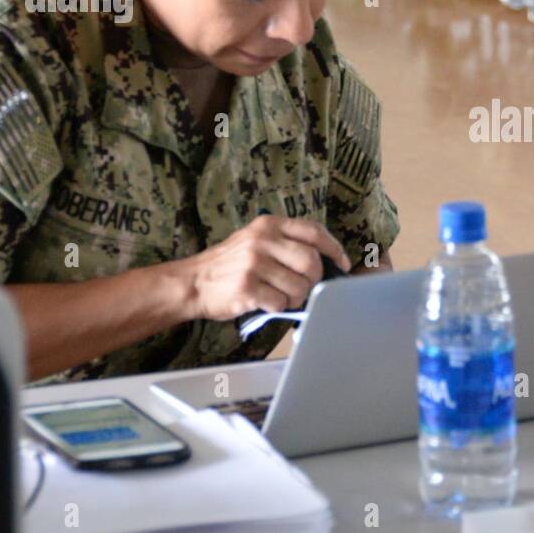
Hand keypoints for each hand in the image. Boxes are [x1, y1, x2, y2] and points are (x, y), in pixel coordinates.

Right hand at [181, 215, 350, 321]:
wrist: (192, 282)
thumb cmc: (229, 264)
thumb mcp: (254, 239)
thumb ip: (286, 243)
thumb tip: (325, 259)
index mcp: (268, 225)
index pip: (314, 232)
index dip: (334, 249)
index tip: (342, 263)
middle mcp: (262, 240)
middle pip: (311, 261)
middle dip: (315, 280)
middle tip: (306, 287)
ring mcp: (254, 264)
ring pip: (299, 286)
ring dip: (297, 297)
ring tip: (283, 297)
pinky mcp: (247, 288)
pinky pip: (281, 302)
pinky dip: (280, 307)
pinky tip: (268, 303)